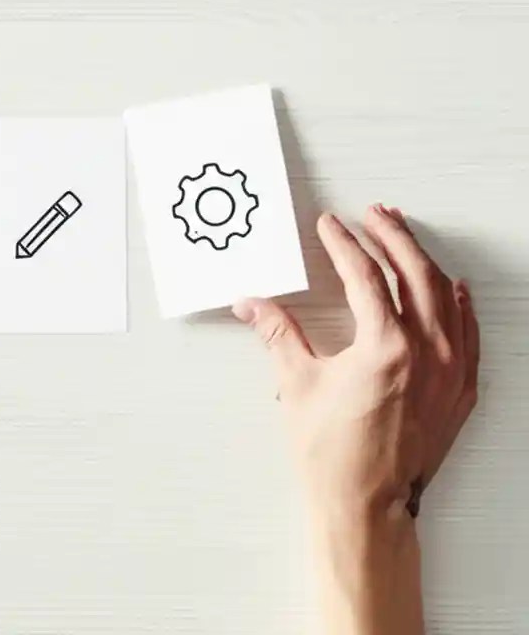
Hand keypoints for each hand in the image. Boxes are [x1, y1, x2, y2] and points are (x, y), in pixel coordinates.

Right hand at [234, 205, 479, 634]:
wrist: (367, 504)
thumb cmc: (332, 454)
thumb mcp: (297, 385)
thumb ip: (279, 334)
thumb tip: (253, 304)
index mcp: (386, 347)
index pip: (364, 276)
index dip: (343, 245)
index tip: (330, 227)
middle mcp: (427, 353)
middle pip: (414, 274)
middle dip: (391, 238)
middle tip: (372, 216)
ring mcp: (450, 372)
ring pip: (446, 297)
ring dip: (423, 262)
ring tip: (404, 239)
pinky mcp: (461, 390)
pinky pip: (468, 333)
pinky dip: (458, 304)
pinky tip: (450, 289)